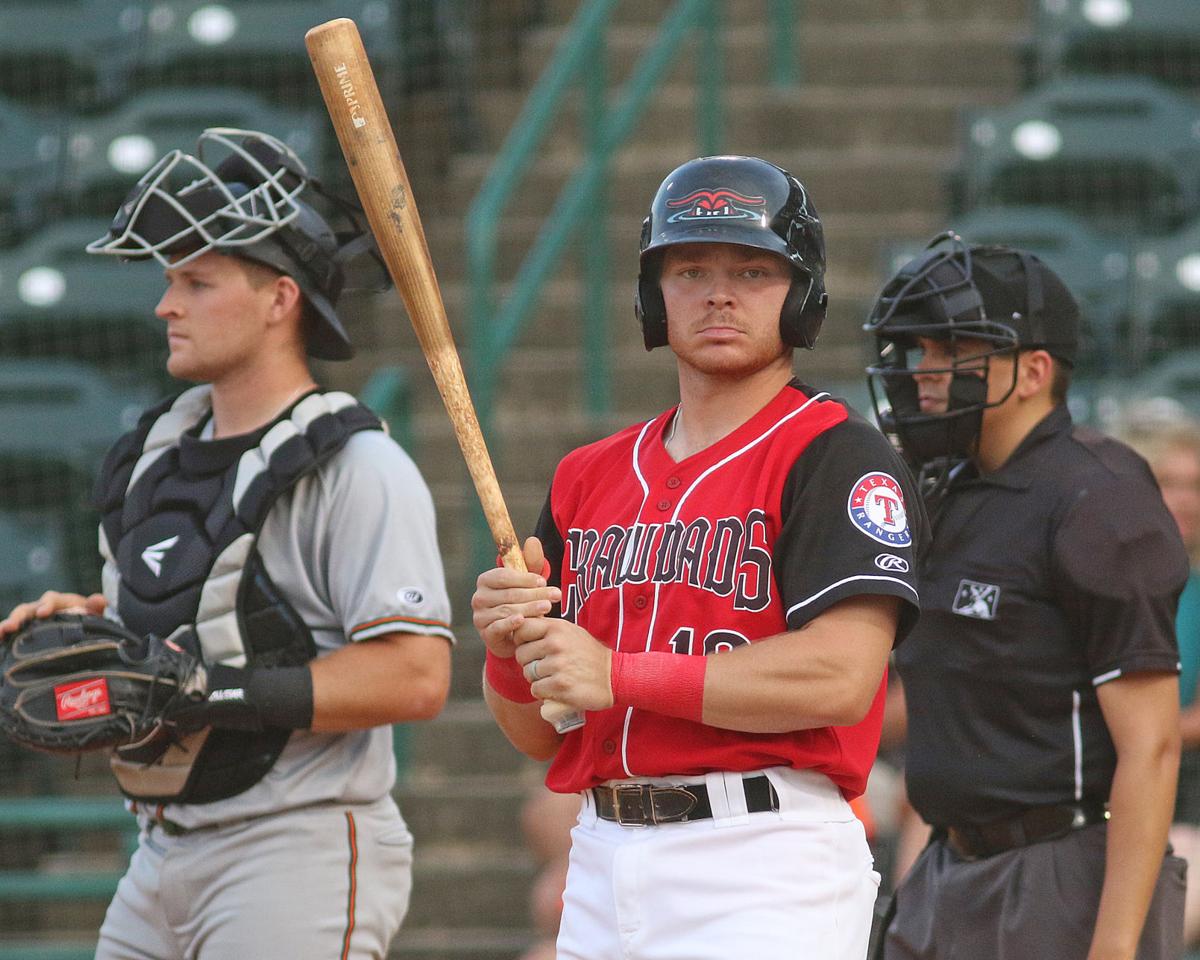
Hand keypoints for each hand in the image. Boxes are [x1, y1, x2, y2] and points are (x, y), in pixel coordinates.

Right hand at [0, 591, 106, 637]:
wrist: (81, 628)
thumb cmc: (86, 619)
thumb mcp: (93, 614)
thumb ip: (95, 607)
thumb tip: (99, 599)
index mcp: (58, 602)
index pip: (51, 599)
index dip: (47, 604)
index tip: (44, 613)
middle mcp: (40, 609)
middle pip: (26, 609)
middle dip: (19, 616)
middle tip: (12, 626)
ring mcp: (30, 621)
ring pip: (16, 620)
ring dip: (7, 625)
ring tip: (1, 633)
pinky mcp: (25, 632)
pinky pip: (11, 634)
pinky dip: (4, 636)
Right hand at [472, 537, 560, 657]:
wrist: (517, 634)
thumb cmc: (522, 602)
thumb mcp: (528, 582)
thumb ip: (531, 562)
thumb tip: (532, 540)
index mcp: (486, 580)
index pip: (504, 576)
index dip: (525, 578)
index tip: (544, 581)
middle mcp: (479, 597)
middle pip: (508, 594)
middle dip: (534, 594)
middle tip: (555, 595)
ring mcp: (480, 616)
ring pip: (506, 610)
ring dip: (529, 608)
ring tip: (547, 607)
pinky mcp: (485, 633)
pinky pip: (497, 627)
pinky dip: (510, 624)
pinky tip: (523, 621)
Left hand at [514, 619, 613, 712]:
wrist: (614, 676)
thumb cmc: (589, 654)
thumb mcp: (571, 632)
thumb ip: (548, 628)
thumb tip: (520, 625)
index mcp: (557, 628)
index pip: (521, 628)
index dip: (521, 640)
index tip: (530, 647)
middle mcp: (556, 643)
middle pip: (521, 654)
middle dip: (528, 663)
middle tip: (544, 666)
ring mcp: (558, 664)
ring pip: (528, 673)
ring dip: (537, 679)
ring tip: (553, 677)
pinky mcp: (560, 685)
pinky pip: (536, 689)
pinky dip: (543, 692)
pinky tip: (556, 688)